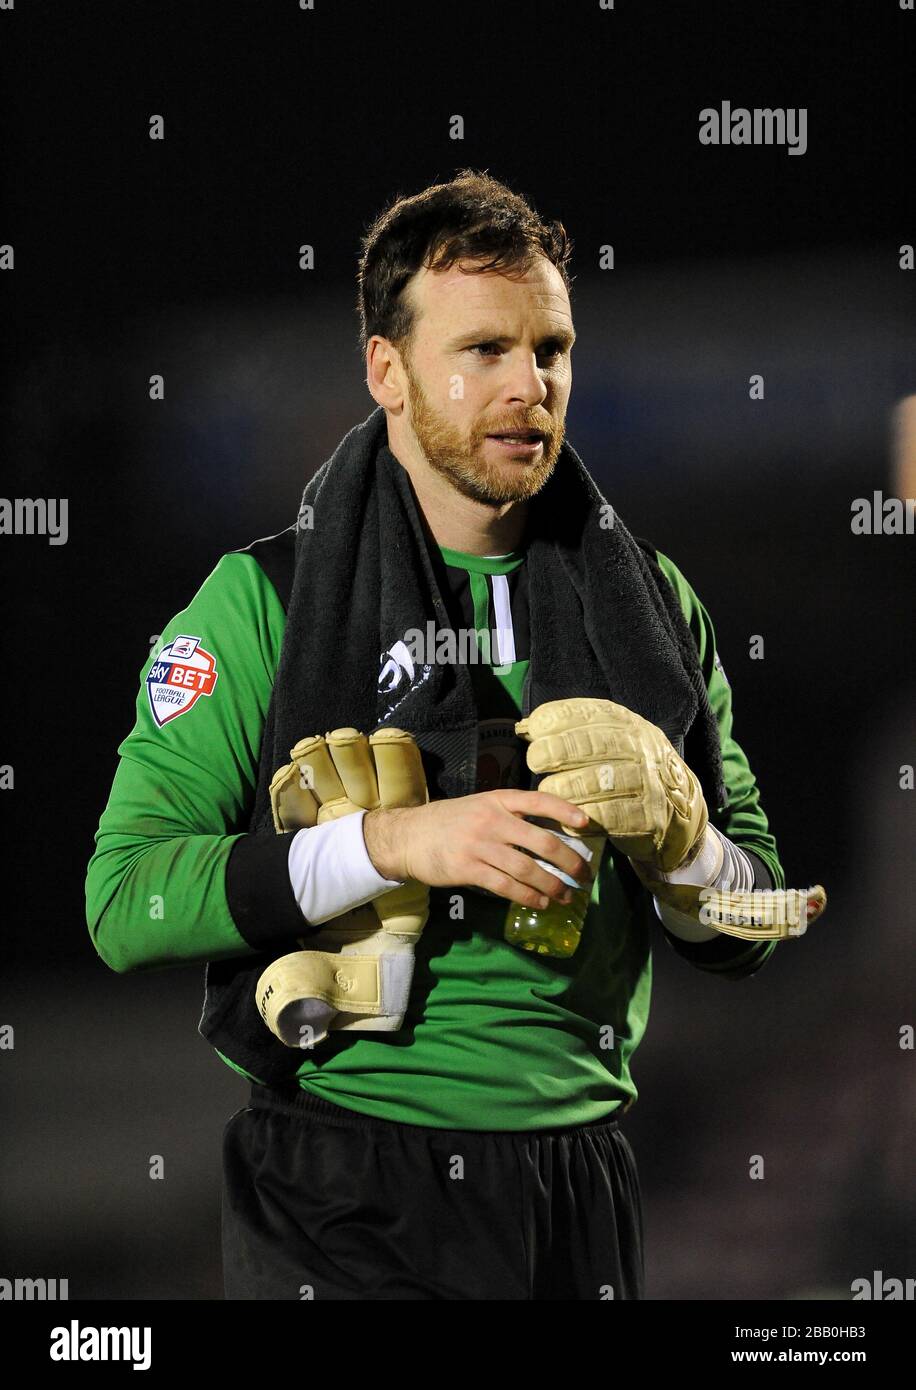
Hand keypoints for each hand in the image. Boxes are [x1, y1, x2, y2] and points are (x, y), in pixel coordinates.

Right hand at [363, 789, 592, 909]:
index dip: (565, 811)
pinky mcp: (468, 869)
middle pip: (541, 841)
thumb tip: (549, 836)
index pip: (538, 801)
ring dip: (551, 885)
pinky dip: (527, 896)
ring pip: (527, 868)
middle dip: (568, 861)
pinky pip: (506, 886)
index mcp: (498, 800)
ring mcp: (480, 845)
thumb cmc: (449, 822)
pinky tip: (539, 902)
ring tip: (565, 896)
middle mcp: (492, 820)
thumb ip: (509, 816)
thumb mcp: (480, 806)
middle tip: (583, 875)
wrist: (408, 836)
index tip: (587, 823)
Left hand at [515, 697, 707, 874]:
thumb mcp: (609, 743)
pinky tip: (567, 816)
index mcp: (627, 726)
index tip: (535, 727)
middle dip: (558, 750)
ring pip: (598, 782)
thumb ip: (571, 733)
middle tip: (535, 760)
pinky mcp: (648, 814)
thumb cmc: (629, 772)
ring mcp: (646, 781)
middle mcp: (640, 748)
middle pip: (592, 745)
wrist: (677, 811)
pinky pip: (609, 816)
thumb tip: (525, 727)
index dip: (559, 719)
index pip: (590, 714)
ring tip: (548, 790)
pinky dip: (584, 815)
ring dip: (566, 786)